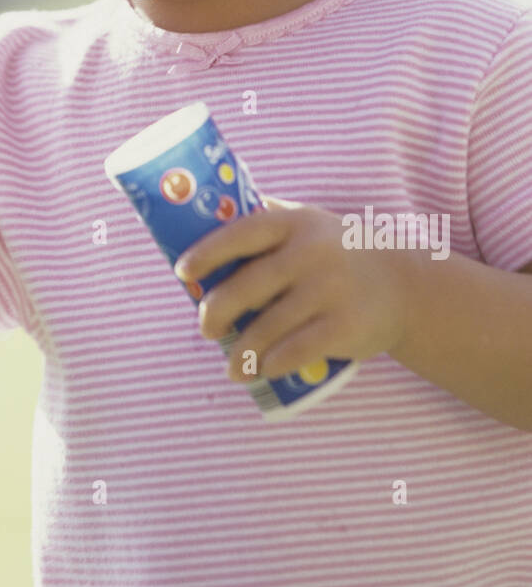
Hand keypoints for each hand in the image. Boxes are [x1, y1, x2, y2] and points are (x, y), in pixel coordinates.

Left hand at [174, 197, 409, 382]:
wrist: (404, 284)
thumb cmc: (336, 252)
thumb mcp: (306, 223)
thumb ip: (263, 218)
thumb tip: (199, 216)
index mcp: (294, 223)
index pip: (242, 233)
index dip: (208, 253)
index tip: (183, 273)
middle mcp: (312, 253)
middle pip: (248, 286)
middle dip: (216, 312)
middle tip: (206, 329)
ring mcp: (331, 290)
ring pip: (269, 326)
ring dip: (242, 352)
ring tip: (232, 367)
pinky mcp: (346, 326)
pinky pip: (298, 350)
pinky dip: (273, 363)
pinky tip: (262, 370)